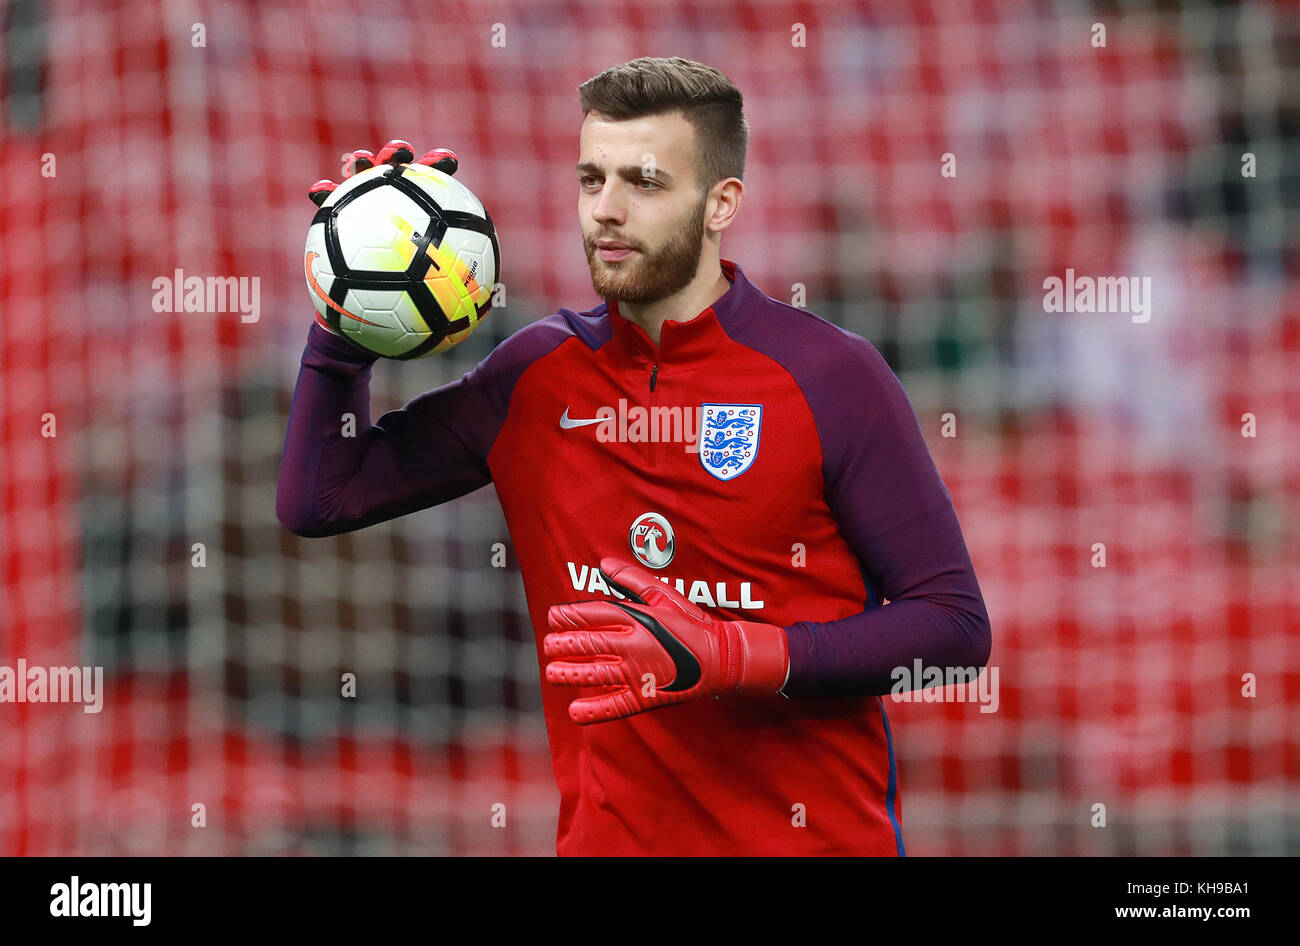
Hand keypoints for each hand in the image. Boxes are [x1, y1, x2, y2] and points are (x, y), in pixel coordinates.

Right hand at [307, 140, 458, 334]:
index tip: (449, 161)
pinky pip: (325, 205)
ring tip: (361, 159)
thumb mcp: (433, 304)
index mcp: (416, 218)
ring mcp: (359, 212)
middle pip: (395, 173)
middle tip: (404, 154)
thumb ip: (455, 292)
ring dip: (360, 162)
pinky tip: (319, 190)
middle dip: (399, 154)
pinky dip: (322, 193)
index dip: (439, 167)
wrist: (362, 323)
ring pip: (359, 178)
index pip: (430, 187)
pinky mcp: (330, 222)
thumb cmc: (401, 310)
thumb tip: (495, 297)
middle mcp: (388, 208)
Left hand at [544, 556, 788, 724]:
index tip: (552, 617)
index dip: (565, 616)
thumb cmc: (692, 624)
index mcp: (637, 618)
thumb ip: (632, 579)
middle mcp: (633, 645)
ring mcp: (637, 674)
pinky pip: (612, 707)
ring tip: (553, 672)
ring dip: (567, 673)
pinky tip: (574, 710)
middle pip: (584, 644)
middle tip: (550, 645)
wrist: (721, 659)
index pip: (590, 614)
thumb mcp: (665, 595)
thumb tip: (604, 563)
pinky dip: (591, 711)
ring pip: (591, 674)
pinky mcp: (644, 698)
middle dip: (560, 645)